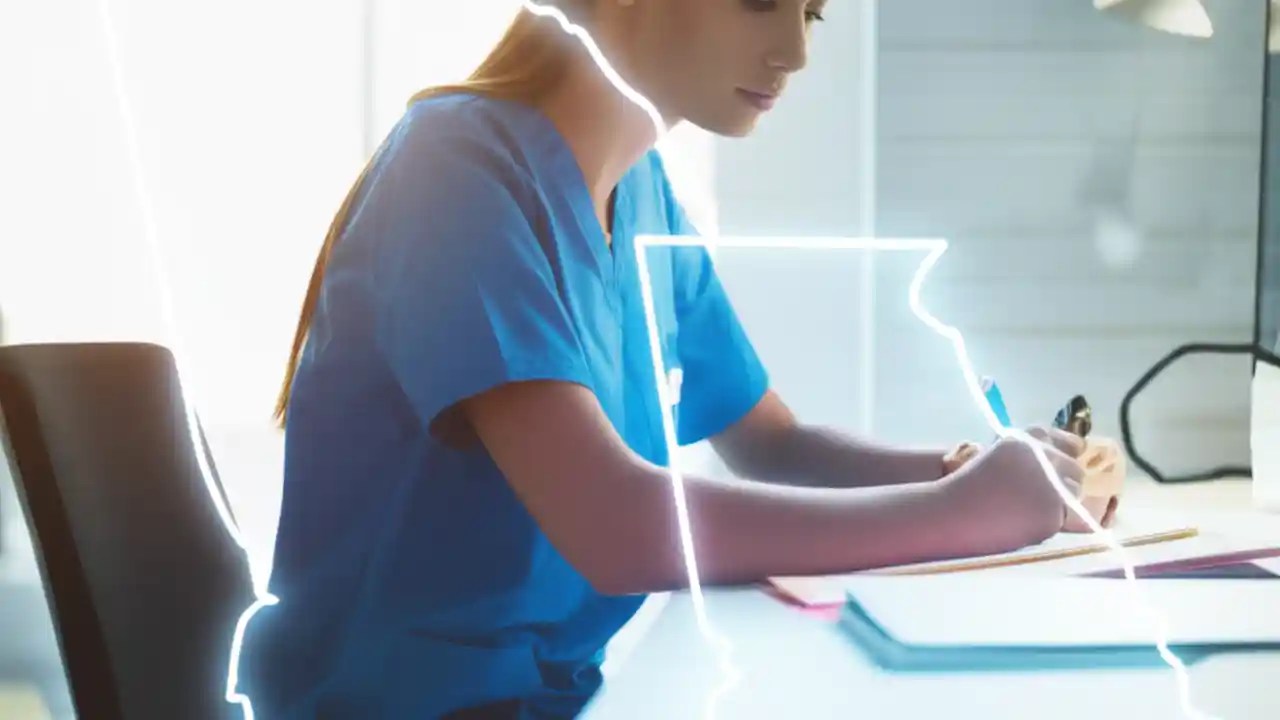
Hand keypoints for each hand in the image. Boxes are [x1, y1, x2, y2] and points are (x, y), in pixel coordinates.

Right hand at [938, 433, 1084, 555]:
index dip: (1068, 453)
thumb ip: (1028, 457)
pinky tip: (1027, 524)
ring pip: (1075, 493)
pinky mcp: (1052, 510)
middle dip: (1064, 483)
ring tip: (1032, 511)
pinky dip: (1051, 522)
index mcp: (1027, 439)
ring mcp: (1050, 482)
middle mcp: (1042, 455)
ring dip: (1061, 502)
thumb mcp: (998, 458)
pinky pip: (1066, 518)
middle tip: (1041, 498)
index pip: (1069, 442)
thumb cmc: (967, 488)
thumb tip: (1065, 460)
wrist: (951, 514)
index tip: (1065, 462)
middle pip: (1075, 470)